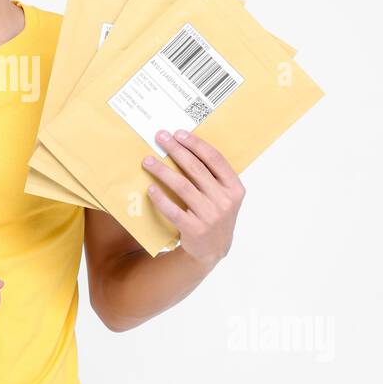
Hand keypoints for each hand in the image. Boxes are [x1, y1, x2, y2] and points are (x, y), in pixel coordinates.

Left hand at [141, 129, 244, 268]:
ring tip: (148, 161)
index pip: (215, 159)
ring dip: (162, 170)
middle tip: (160, 138)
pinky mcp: (195, 229)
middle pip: (196, 168)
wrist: (213, 250)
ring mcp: (210, 215)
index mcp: (235, 188)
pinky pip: (173, 209)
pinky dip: (160, 198)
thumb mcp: (224, 196)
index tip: (178, 133)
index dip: (196, 144)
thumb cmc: (214, 215)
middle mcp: (225, 200)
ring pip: (182, 186)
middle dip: (176, 150)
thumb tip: (185, 147)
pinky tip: (150, 188)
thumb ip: (213, 176)